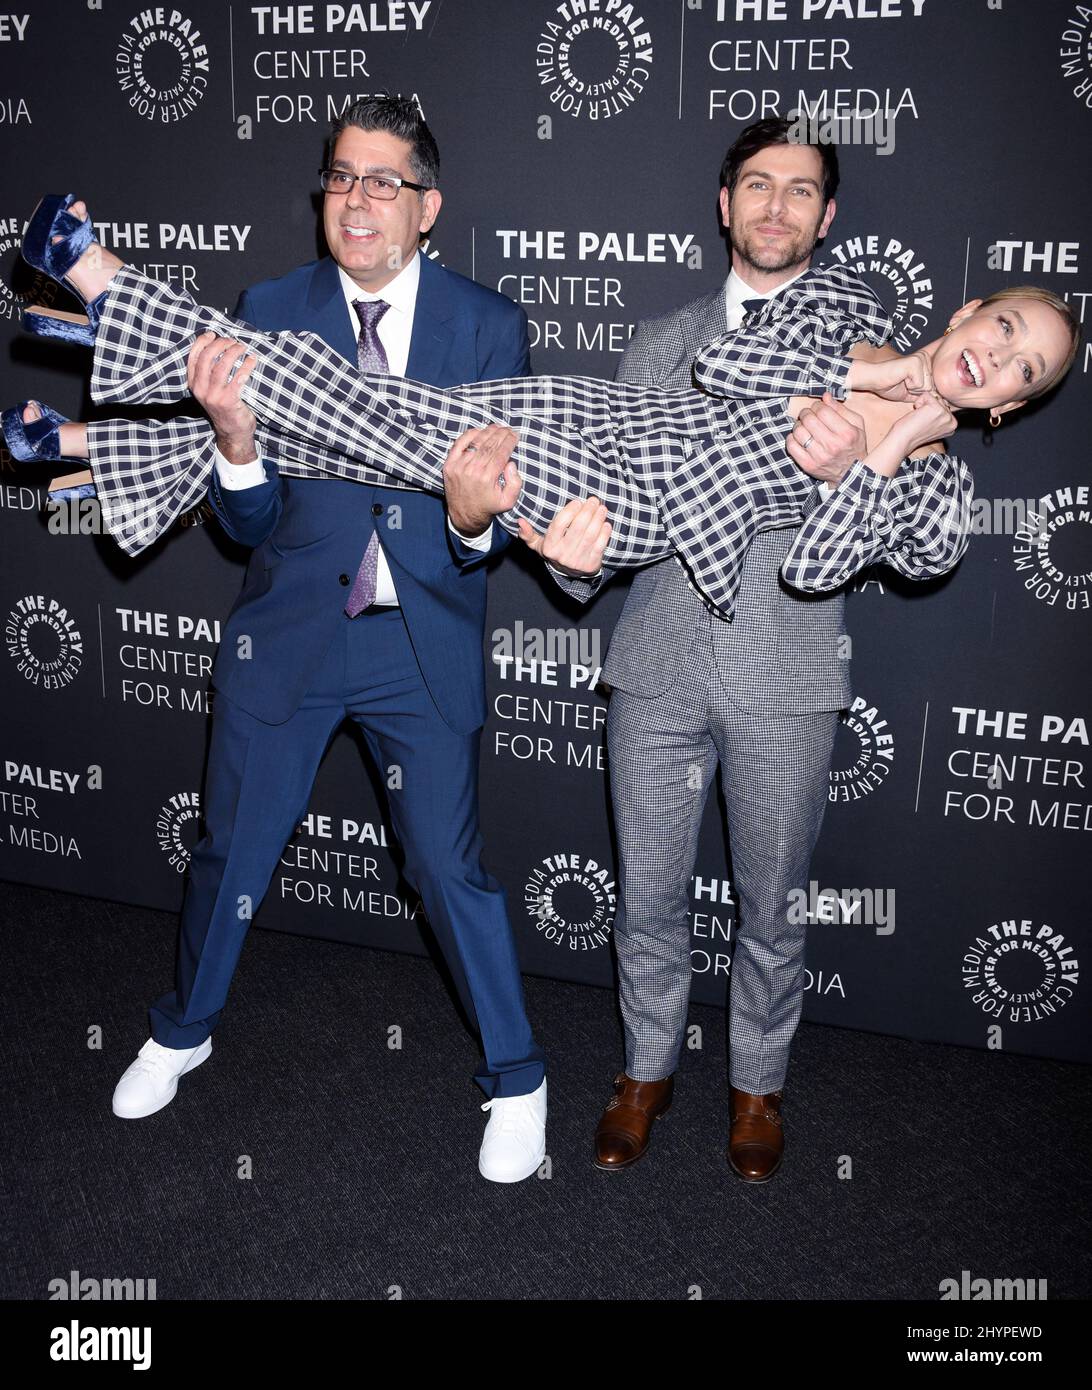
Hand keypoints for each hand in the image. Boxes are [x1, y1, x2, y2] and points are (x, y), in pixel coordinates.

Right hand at [188, 333, 257, 464]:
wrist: (232, 433)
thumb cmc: (224, 407)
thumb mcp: (210, 390)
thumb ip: (209, 373)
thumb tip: (219, 345)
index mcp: (194, 384)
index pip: (193, 357)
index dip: (202, 342)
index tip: (212, 334)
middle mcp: (201, 389)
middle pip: (207, 357)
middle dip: (221, 344)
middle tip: (232, 341)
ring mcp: (214, 396)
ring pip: (222, 365)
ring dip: (234, 352)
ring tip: (243, 347)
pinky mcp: (229, 401)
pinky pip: (238, 378)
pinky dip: (246, 366)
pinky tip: (252, 360)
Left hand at [442, 424, 521, 534]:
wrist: (465, 515)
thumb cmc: (489, 506)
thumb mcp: (508, 501)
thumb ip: (515, 483)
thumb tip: (510, 463)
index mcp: (487, 478)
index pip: (501, 452)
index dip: (509, 441)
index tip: (515, 435)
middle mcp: (472, 470)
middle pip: (490, 444)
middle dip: (501, 434)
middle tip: (508, 429)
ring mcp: (459, 466)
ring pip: (476, 442)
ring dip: (488, 432)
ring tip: (497, 428)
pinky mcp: (449, 464)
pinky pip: (459, 444)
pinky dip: (470, 435)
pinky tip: (480, 431)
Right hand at [517, 497, 610, 577]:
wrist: (570, 574)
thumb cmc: (555, 551)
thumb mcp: (539, 545)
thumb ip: (528, 534)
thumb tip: (520, 521)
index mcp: (550, 547)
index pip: (559, 525)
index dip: (569, 511)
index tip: (577, 502)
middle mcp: (563, 554)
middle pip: (577, 528)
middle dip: (587, 511)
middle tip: (593, 500)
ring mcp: (578, 560)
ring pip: (590, 535)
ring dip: (598, 519)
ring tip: (601, 508)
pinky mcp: (591, 564)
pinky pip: (599, 546)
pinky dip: (604, 533)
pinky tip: (606, 523)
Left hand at [788, 393, 867, 484]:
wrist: (851, 474)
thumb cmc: (854, 446)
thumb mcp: (856, 425)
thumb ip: (841, 409)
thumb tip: (825, 396)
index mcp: (846, 433)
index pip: (823, 411)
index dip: (817, 405)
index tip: (818, 408)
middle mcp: (832, 445)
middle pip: (808, 419)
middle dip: (806, 413)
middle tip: (809, 415)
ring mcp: (819, 456)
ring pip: (798, 431)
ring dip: (798, 425)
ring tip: (804, 426)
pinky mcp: (808, 465)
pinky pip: (791, 446)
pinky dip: (792, 438)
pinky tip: (799, 438)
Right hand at [849, 350, 933, 401]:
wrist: (873, 380)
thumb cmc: (889, 385)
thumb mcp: (912, 392)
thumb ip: (925, 393)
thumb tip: (941, 402)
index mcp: (926, 362)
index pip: (934, 386)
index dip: (919, 392)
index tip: (907, 385)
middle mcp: (925, 357)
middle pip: (932, 386)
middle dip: (917, 391)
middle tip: (904, 384)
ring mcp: (921, 359)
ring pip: (927, 386)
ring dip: (913, 389)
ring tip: (902, 381)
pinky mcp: (915, 363)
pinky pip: (920, 385)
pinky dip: (909, 387)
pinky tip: (901, 379)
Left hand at [890, 391, 957, 454]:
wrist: (903, 440)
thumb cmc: (912, 434)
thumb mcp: (932, 425)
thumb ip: (940, 416)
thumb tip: (941, 400)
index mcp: (952, 426)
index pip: (944, 406)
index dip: (931, 412)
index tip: (926, 424)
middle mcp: (952, 421)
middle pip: (941, 400)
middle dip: (928, 408)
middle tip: (922, 422)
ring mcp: (946, 415)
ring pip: (934, 397)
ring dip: (923, 406)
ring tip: (919, 419)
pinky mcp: (937, 409)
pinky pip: (926, 395)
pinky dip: (918, 402)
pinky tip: (917, 415)